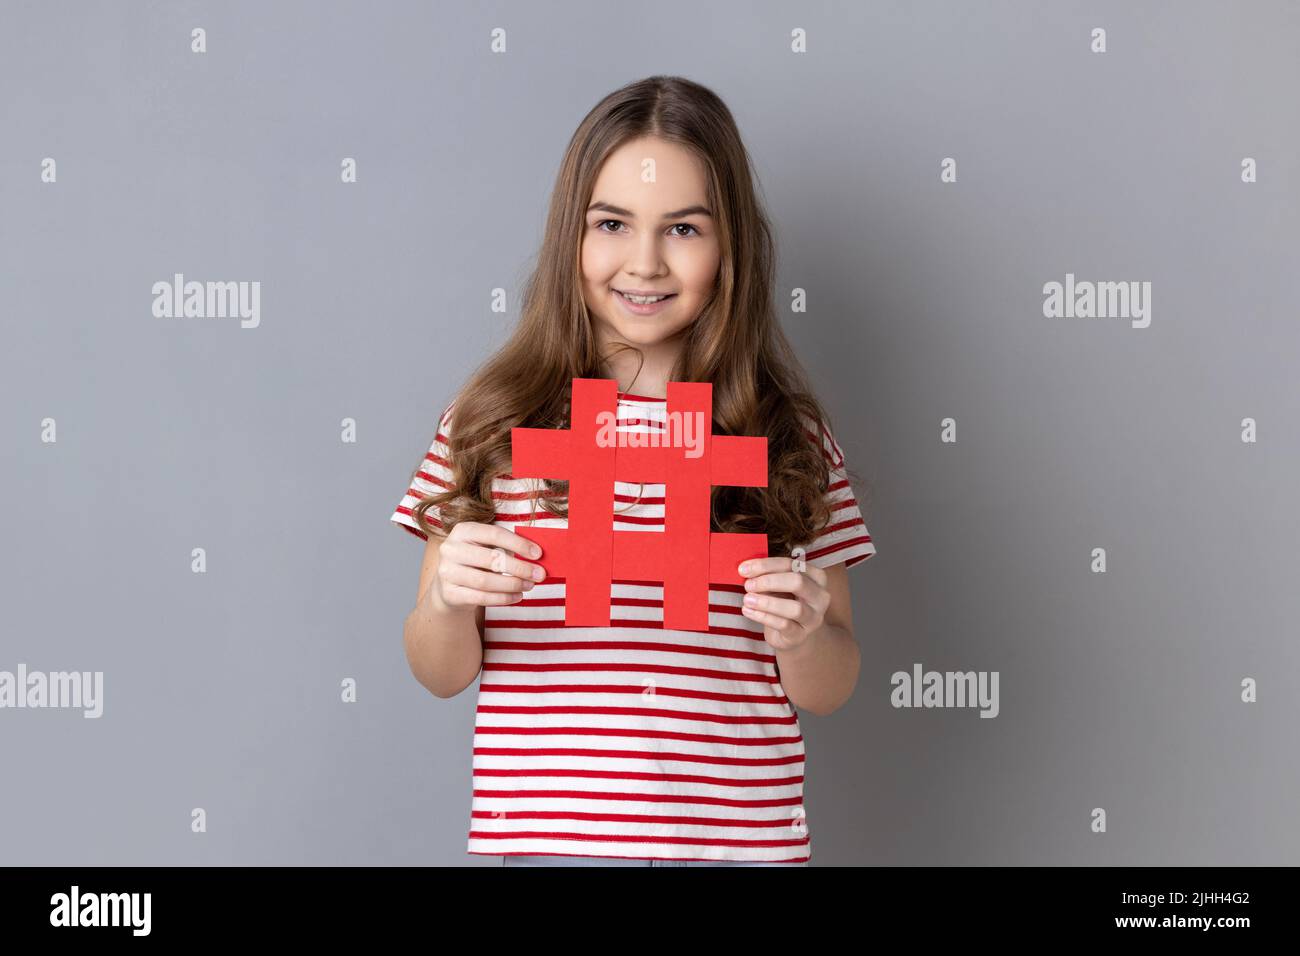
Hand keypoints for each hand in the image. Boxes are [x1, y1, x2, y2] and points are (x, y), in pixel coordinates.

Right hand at [431, 522, 545, 610]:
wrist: (450, 585)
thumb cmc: (477, 562)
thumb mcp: (487, 547)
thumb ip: (508, 548)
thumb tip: (537, 556)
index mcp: (463, 530)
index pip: (494, 534)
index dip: (518, 544)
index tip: (538, 554)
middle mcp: (451, 549)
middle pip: (491, 559)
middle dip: (520, 568)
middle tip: (539, 574)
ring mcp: (447, 572)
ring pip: (485, 581)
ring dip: (512, 584)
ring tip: (529, 585)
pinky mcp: (449, 593)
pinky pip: (481, 598)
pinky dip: (503, 598)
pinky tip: (517, 596)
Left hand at [736, 555, 828, 651]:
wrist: (794, 633)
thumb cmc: (785, 602)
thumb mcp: (779, 586)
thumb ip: (767, 575)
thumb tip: (746, 569)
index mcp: (816, 577)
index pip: (791, 565)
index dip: (765, 565)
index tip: (744, 568)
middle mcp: (820, 596)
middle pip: (797, 582)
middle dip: (769, 582)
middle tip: (748, 584)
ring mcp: (813, 617)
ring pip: (794, 608)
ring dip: (767, 602)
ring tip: (747, 599)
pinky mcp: (801, 635)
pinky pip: (784, 625)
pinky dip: (763, 617)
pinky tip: (748, 611)